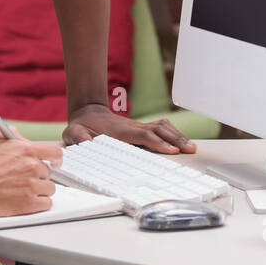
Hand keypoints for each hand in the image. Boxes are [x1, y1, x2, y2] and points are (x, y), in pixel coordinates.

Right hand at [0, 129, 62, 217]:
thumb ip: (9, 133)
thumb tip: (20, 136)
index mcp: (25, 149)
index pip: (55, 152)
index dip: (56, 158)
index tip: (55, 162)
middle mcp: (31, 167)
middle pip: (48, 172)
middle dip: (38, 175)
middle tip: (24, 178)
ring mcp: (31, 187)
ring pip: (48, 188)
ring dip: (39, 189)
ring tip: (22, 190)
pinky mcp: (28, 205)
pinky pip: (45, 203)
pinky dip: (38, 203)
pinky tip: (26, 200)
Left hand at [63, 103, 195, 153]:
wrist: (87, 113)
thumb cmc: (81, 126)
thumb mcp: (73, 132)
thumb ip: (78, 137)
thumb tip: (87, 142)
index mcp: (120, 131)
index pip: (144, 135)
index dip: (158, 143)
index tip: (171, 151)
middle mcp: (133, 127)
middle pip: (160, 130)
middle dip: (176, 139)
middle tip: (190, 150)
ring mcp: (139, 126)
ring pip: (163, 127)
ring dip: (178, 136)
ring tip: (192, 147)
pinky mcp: (142, 128)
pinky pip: (162, 128)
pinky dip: (174, 134)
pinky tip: (183, 142)